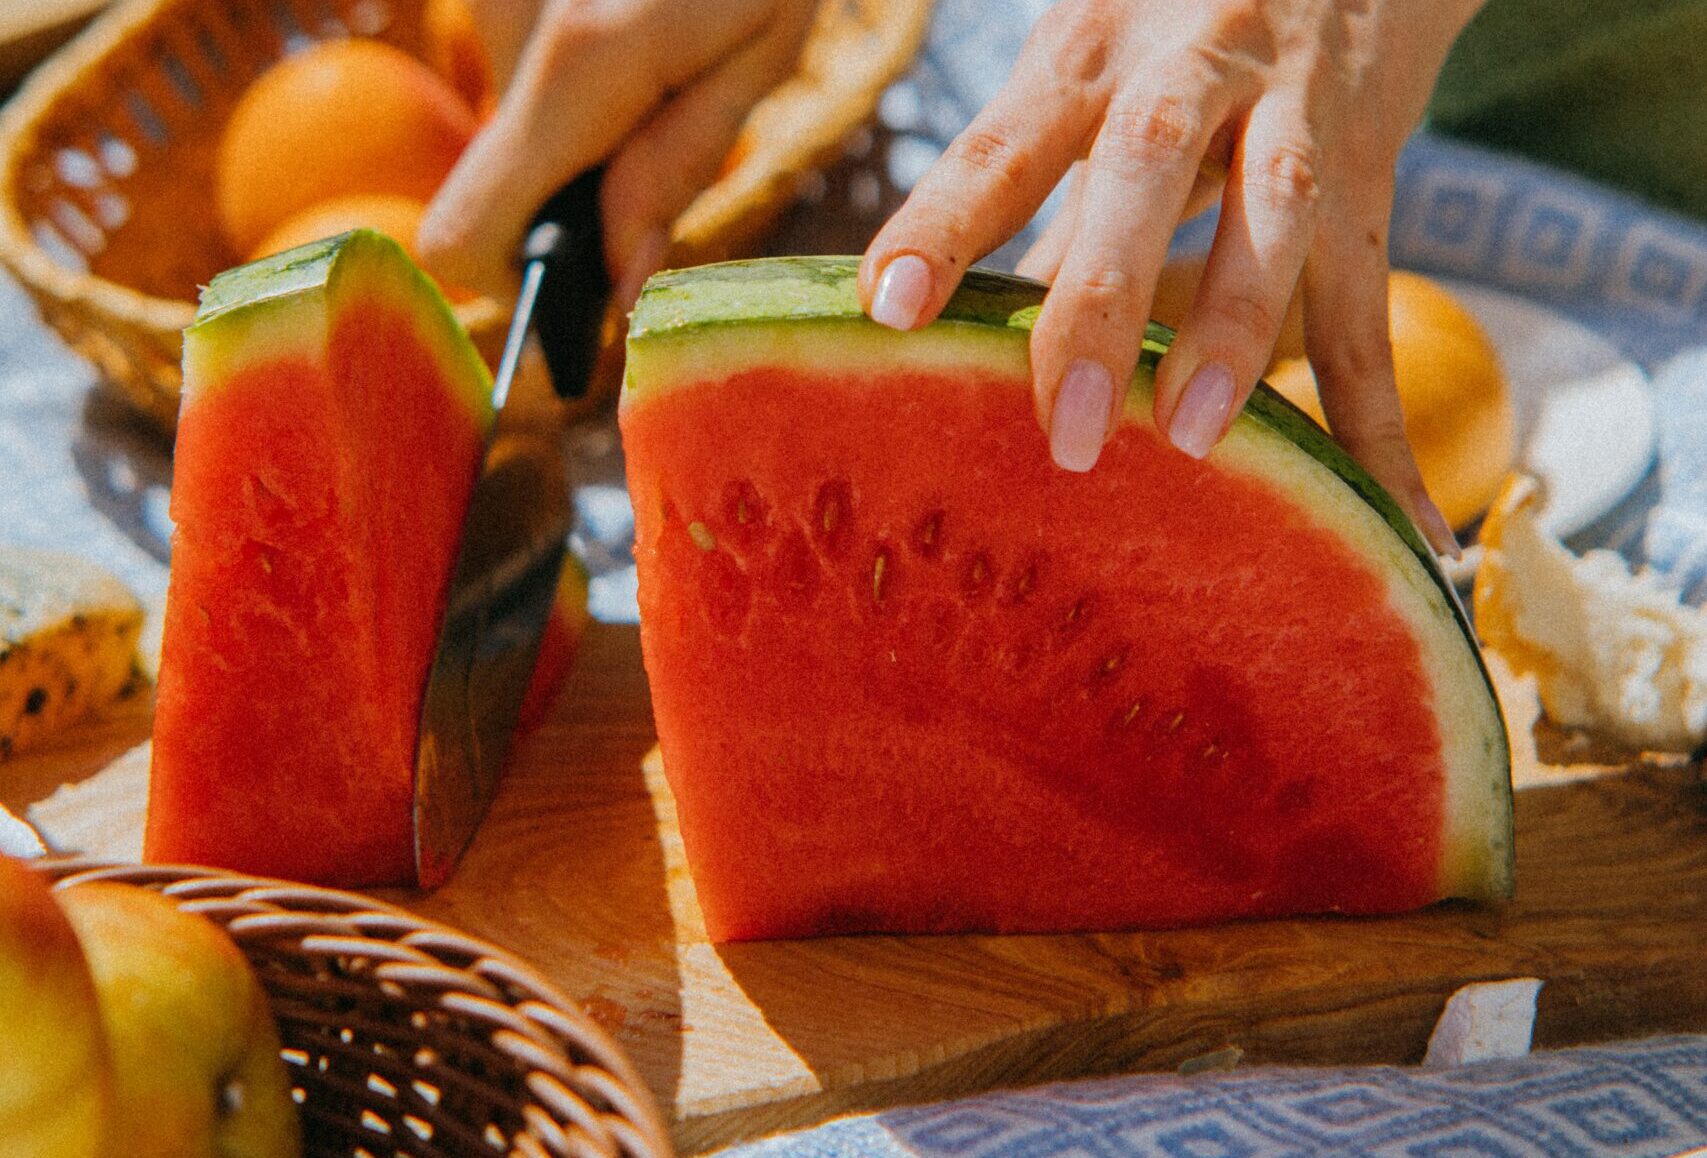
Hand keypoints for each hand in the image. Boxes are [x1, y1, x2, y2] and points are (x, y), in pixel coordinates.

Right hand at [418, 0, 819, 306]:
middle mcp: (514, 20)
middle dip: (571, 186)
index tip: (582, 281)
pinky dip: (571, 63)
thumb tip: (618, 279)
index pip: (464, 237)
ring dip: (579, 115)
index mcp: (581, 67)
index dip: (515, 283)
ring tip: (662, 51)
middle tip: (662, 130)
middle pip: (496, 172)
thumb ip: (675, 171)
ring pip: (512, 105)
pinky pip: (519, 48)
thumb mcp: (760, 55)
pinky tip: (630, 20)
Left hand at [858, 0, 1481, 554]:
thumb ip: (1031, 193)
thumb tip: (950, 331)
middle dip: (1104, 297)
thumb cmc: (1169, 22)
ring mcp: (1295, 112)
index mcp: (1092, 49)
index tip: (890, 308)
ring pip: (1277, 215)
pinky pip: (1374, 313)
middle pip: (1146, 165)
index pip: (1006, 140)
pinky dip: (1383, 429)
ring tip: (1197, 441)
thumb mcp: (1087, 71)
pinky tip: (1406, 532)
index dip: (946, 220)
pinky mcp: (1374, 179)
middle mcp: (1194, 63)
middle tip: (1063, 430)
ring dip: (1238, 331)